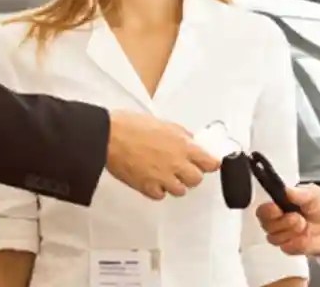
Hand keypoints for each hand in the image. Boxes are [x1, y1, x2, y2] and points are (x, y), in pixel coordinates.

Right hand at [105, 110, 219, 199]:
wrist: (109, 136)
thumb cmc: (131, 125)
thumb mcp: (163, 123)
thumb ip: (180, 135)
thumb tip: (190, 140)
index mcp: (182, 145)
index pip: (210, 162)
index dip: (210, 163)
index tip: (209, 163)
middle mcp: (176, 163)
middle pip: (197, 180)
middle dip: (192, 175)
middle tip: (185, 169)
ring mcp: (162, 177)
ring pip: (180, 191)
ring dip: (176, 184)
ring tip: (167, 175)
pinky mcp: (147, 187)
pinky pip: (160, 195)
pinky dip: (158, 190)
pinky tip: (153, 180)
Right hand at [256, 183, 319, 256]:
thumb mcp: (313, 194)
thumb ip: (299, 193)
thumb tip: (285, 189)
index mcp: (280, 204)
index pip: (263, 210)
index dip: (267, 211)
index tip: (276, 209)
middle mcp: (278, 220)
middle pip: (265, 225)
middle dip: (281, 222)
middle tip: (297, 218)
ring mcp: (284, 235)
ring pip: (274, 238)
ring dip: (290, 232)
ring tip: (304, 225)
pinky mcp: (291, 248)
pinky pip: (287, 248)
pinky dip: (297, 243)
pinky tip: (306, 237)